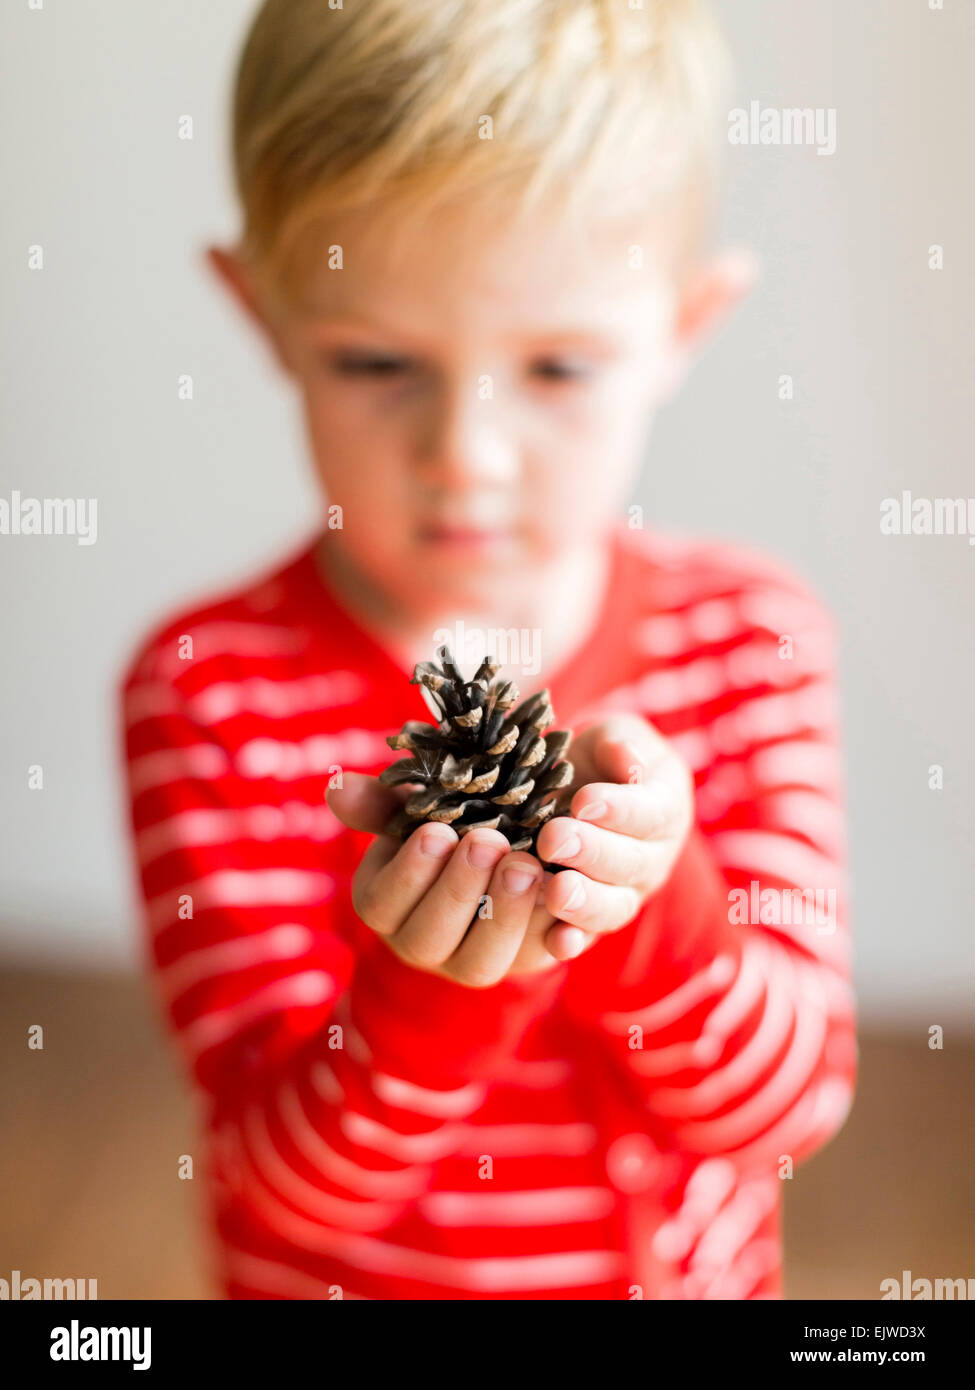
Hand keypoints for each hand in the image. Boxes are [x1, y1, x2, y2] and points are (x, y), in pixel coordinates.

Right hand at [326, 773, 572, 983]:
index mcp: (387, 906)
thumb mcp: (415, 808)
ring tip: (528, 866)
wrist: (511, 838)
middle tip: (489, 841)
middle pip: (429, 940)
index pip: (382, 905)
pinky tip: (564, 901)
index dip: (409, 873)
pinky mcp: (525, 963)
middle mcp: (424, 945)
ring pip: (480, 962)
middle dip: (458, 891)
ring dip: (504, 915)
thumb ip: (380, 803)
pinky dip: (552, 936)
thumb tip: (337, 788)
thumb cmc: (449, 819)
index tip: (438, 831)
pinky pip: (536, 960)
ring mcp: (473, 962)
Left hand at [535, 714, 694, 960]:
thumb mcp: (614, 736)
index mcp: (665, 809)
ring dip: (585, 903)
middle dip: (593, 853)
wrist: (584, 788)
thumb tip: (628, 761)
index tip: (583, 800)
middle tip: (554, 839)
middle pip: (632, 864)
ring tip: (555, 890)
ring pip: (614, 908)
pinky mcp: (592, 921)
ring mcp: (625, 895)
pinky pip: (586, 937)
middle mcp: (652, 859)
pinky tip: (555, 942)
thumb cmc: (600, 757)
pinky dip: (572, 942)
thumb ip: (621, 744)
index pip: (651, 813)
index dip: (620, 810)